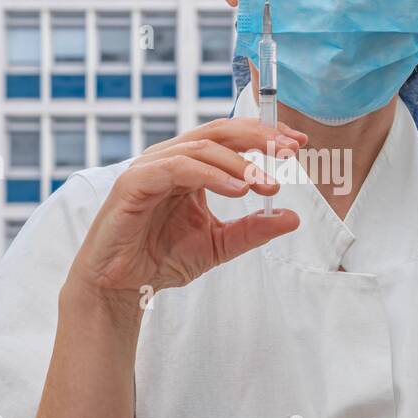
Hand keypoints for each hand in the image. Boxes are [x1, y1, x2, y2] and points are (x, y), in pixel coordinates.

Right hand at [65, 117, 307, 310]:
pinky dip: (211, 175)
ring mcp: (152, 167)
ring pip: (203, 148)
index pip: (232, 137)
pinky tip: (237, 190)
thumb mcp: (219, 245)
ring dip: (240, 163)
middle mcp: (172, 159)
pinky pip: (178, 167)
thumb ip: (252, 230)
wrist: (120, 286)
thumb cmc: (160, 260)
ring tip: (266, 185)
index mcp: (191, 166)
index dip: (265, 135)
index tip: (298, 145)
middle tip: (290, 151)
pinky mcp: (135, 182)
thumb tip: (293, 218)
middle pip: (221, 131)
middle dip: (259, 137)